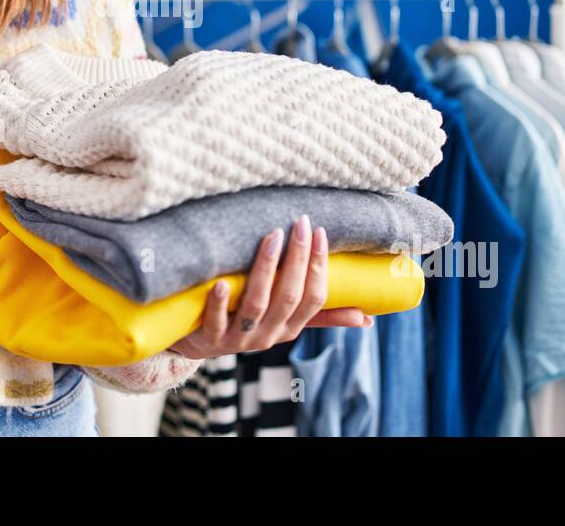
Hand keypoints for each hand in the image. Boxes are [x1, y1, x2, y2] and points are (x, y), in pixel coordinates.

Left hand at [166, 214, 373, 359]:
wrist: (198, 342)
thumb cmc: (246, 321)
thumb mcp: (284, 320)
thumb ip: (319, 315)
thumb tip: (366, 318)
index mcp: (290, 328)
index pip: (314, 298)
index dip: (319, 266)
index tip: (319, 231)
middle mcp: (268, 336)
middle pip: (289, 297)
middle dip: (298, 259)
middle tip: (301, 223)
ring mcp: (239, 339)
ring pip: (257, 305)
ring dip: (266, 270)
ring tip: (272, 237)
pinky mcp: (209, 339)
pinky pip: (216, 321)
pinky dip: (220, 302)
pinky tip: (223, 281)